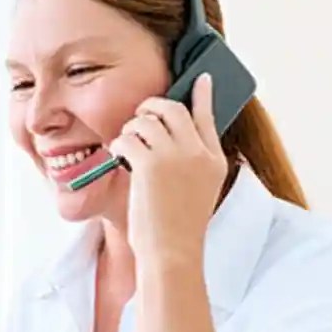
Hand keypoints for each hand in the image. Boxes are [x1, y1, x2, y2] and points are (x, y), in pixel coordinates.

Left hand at [108, 73, 227, 268]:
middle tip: (139, 118)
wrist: (172, 252)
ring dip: (130, 129)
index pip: (208, 116)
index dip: (202, 95)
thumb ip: (193, 163)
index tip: (201, 79)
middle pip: (173, 109)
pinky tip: (118, 158)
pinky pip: (127, 138)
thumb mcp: (199, 192)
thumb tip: (171, 138)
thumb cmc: (178, 229)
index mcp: (214, 161)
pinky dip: (118, 145)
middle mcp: (197, 153)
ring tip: (126, 147)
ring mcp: (175, 156)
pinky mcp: (150, 164)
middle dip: (151, 108)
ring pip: (146, 121)